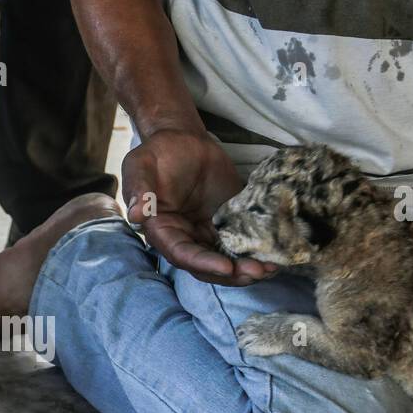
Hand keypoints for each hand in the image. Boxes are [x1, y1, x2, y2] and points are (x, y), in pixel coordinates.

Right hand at [122, 128, 277, 284]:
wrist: (182, 139)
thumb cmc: (157, 152)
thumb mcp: (140, 165)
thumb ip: (139, 189)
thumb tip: (136, 216)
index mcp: (163, 230)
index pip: (183, 254)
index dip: (204, 263)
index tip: (226, 266)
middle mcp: (185, 238)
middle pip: (208, 266)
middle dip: (232, 272)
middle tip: (258, 271)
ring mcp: (207, 233)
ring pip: (227, 260)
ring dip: (248, 268)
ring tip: (272, 267)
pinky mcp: (226, 223)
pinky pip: (241, 242)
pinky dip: (257, 250)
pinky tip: (277, 254)